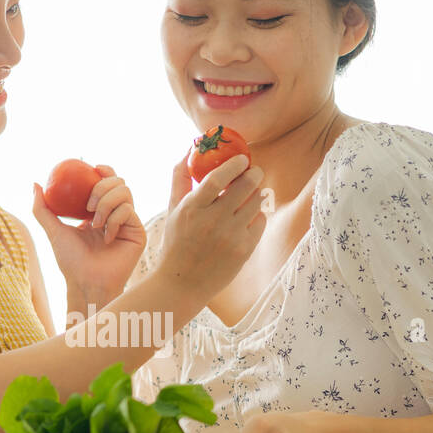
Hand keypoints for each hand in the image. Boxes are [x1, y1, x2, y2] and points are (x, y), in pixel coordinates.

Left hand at [31, 165, 145, 302]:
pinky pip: (128, 211)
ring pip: (125, 192)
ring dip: (106, 203)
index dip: (103, 170)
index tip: (90, 168)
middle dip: (101, 186)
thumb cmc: (71, 261)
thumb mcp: (53, 230)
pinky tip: (107, 237)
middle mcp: (116, 213)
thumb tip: (35, 183)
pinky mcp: (138, 231)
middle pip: (119, 181)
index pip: (106, 181)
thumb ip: (43, 208)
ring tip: (95, 224)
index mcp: (100, 210)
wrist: (86, 282)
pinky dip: (114, 220)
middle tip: (88, 205)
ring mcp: (128, 222)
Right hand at [155, 152, 266, 298]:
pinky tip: (249, 216)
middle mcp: (212, 222)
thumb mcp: (172, 209)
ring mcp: (230, 236)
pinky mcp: (244, 250)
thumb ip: (180, 178)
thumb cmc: (176, 242)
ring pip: (256, 203)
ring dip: (257, 193)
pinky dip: (257, 215)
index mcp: (192, 209)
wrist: (182, 283)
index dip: (233, 165)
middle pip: (244, 187)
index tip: (242, 158)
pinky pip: (260, 221)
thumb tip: (189, 149)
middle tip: (254, 171)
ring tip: (252, 193)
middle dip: (254, 174)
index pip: (217, 179)